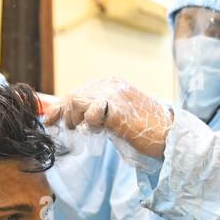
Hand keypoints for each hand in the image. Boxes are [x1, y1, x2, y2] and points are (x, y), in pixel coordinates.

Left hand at [42, 77, 173, 160]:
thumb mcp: (118, 116)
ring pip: (78, 102)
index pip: (78, 90)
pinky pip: (92, 113)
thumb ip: (99, 113)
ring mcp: (115, 95)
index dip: (61, 105)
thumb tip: (75, 120)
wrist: (170, 136)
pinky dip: (90, 123)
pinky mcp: (118, 109)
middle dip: (64, 113)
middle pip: (74, 95)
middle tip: (65, 127)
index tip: (49, 118)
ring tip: (83, 130)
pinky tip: (98, 130)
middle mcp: (111, 85)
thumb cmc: (145, 130)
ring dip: (75, 119)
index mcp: (112, 83)